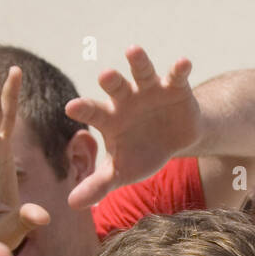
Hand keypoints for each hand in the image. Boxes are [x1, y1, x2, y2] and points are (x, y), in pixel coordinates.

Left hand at [65, 46, 201, 208]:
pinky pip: (177, 75)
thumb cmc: (141, 152)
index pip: (93, 112)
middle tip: (104, 75)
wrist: (175, 138)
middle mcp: (127, 98)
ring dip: (138, 62)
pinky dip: (179, 68)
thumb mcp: (121, 171)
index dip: (83, 109)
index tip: (71, 107)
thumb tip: (71, 204)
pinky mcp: (175, 86)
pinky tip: (183, 62)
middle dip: (111, 81)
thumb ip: (98, 185)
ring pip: (142, 71)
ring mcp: (150, 89)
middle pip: (116, 87)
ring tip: (133, 51)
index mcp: (111, 118)